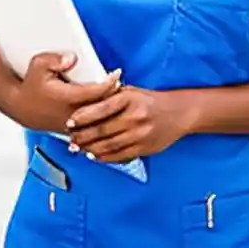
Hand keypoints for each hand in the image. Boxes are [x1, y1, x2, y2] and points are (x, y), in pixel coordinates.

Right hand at [14, 53, 121, 133]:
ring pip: (99, 120)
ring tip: (118, 96)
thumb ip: (55, 59)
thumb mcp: (38, 65)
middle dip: (114, 96)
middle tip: (121, 84)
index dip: (109, 82)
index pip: (96, 91)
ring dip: (110, 109)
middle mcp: (72, 114)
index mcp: (66, 97)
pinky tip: (107, 111)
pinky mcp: (73, 132)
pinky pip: (92, 128)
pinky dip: (101, 120)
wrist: (21, 107)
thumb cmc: (31, 87)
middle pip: (102, 107)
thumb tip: (71, 58)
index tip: (117, 73)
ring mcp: (73, 126)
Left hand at [67, 86, 190, 163]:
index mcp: (130, 99)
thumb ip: (110, 95)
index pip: (100, 109)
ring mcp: (140, 135)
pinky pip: (119, 156)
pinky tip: (94, 155)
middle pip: (101, 130)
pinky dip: (104, 157)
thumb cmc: (151, 101)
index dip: (82, 117)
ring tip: (78, 148)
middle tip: (70, 138)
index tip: (69, 121)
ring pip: (108, 146)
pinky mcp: (144, 148)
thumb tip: (85, 101)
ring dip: (90, 148)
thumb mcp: (132, 91)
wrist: (179, 113)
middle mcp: (135, 117)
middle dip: (82, 136)